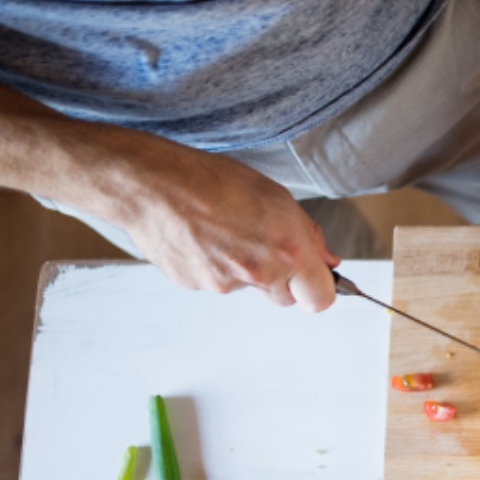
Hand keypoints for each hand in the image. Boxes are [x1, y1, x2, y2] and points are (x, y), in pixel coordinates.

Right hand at [108, 142, 338, 310]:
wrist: (151, 184)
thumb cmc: (213, 180)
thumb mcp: (274, 196)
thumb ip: (307, 234)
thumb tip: (328, 260)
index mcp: (288, 249)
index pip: (320, 299)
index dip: (317, 288)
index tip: (312, 277)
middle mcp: (260, 272)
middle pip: (284, 298)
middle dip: (281, 279)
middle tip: (261, 244)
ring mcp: (226, 284)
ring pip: (247, 287)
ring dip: (243, 267)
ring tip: (222, 229)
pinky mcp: (197, 286)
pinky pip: (216, 281)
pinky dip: (213, 265)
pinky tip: (201, 236)